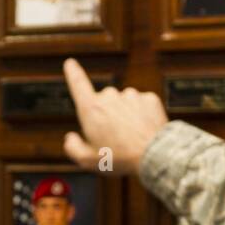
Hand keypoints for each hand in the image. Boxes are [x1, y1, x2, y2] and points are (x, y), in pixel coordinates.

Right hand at [62, 57, 167, 175]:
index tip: (70, 63)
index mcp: (92, 109)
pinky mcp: (149, 99)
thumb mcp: (88, 161)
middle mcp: (110, 97)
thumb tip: (70, 138)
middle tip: (114, 138)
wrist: (154, 155)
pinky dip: (141, 116)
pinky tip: (143, 130)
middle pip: (103, 102)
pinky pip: (141, 105)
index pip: (78, 85)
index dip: (73, 73)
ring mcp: (131, 95)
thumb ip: (73, 148)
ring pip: (123, 104)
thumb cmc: (120, 159)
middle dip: (106, 116)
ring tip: (131, 137)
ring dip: (125, 116)